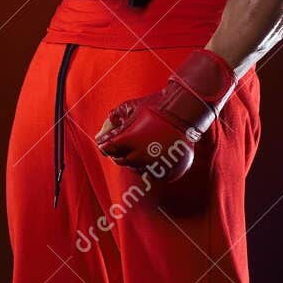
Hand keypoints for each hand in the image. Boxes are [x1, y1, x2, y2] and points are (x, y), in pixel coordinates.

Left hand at [95, 49, 236, 180]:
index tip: (108, 143)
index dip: (107, 146)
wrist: (183, 111)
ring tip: (139, 150)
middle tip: (123, 146)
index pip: (109, 149)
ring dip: (134, 161)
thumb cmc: (154, 107)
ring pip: (136, 169)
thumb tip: (99, 138)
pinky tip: (150, 157)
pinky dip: (149, 168)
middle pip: (121, 161)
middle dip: (119, 153)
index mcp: (130, 140)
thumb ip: (112, 124)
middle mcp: (142, 156)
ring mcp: (156, 165)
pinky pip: (152, 175)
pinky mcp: (168, 171)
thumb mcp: (129, 109)